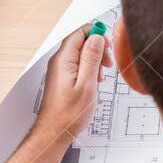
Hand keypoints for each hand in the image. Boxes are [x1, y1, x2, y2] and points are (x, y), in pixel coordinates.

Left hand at [34, 24, 110, 140]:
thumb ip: (91, 58)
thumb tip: (97, 39)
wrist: (55, 130)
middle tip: (107, 62)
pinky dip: (88, 68)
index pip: (80, 32)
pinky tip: (94, 80)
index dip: (96, 34)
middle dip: (97, 48)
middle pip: (80, 41)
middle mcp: (59, 61)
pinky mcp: (61, 78)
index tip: (108, 44)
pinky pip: (76, 64)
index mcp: (64, 59)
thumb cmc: (69, 114)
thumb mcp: (87, 84)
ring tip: (101, 74)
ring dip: (94, 59)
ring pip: (79, 53)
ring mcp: (59, 69)